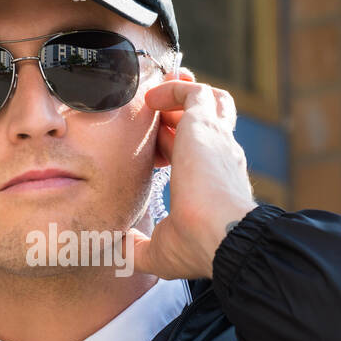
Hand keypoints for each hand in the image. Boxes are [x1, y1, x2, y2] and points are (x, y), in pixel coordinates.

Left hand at [126, 68, 257, 279]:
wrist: (222, 236)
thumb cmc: (199, 247)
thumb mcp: (161, 251)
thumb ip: (137, 248)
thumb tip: (117, 248)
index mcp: (215, 183)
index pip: (198, 152)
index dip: (173, 144)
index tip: (154, 150)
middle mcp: (221, 156)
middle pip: (209, 120)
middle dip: (184, 110)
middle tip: (158, 107)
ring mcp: (216, 139)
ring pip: (208, 99)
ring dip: (182, 92)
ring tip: (155, 93)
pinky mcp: (204, 124)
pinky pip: (192, 92)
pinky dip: (172, 89)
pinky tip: (151, 98)